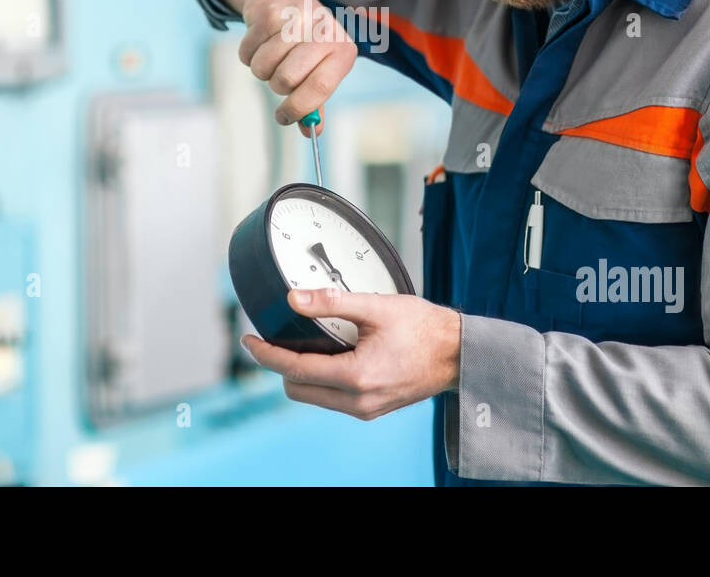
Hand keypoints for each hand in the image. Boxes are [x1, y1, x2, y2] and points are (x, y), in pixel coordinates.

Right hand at [218, 0, 357, 131]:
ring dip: (261, 68)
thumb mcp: (318, 67)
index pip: (321, 87)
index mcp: (343, 50)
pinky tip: (260, 39)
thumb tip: (311, 132)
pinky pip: (247, 52)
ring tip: (271, 54)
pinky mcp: (268, 12)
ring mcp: (296, 19)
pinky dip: (248, 53)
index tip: (284, 117)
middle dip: (276, 85)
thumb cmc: (304, 40)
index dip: (298, 109)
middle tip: (279, 74)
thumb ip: (316, 101)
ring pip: (264, 67)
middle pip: (287, 80)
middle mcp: (324, 32)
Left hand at [240, 288, 461, 419]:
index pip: (294, 370)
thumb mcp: (377, 307)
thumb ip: (331, 302)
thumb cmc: (426, 329)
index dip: (266, 355)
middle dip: (281, 365)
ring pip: (313, 397)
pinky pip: (332, 398)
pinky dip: (322, 379)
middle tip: (275, 338)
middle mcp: (358, 401)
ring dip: (302, 373)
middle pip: (297, 389)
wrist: (459, 354)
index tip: (250, 341)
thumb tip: (293, 299)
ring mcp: (365, 410)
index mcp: (356, 377)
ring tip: (304, 343)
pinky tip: (329, 354)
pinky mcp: (372, 409)